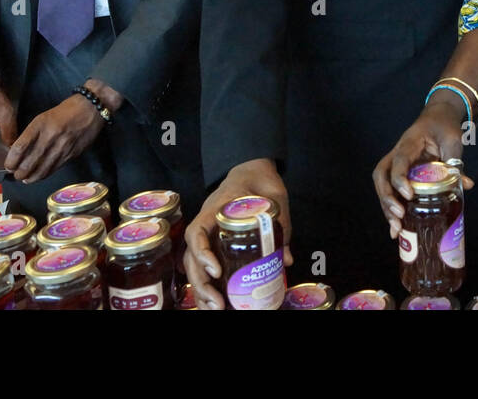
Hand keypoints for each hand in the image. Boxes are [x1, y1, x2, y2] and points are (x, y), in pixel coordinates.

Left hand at [5, 94, 104, 182]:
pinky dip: (44, 175)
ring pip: (42, 169)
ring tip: (25, 179)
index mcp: (40, 124)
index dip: (11, 160)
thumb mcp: (44, 117)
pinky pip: (54, 168)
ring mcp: (62, 146)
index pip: (20, 147)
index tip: (8, 165)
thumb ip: (33, 134)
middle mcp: (50, 136)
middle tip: (15, 175)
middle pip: (29, 162)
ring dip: (31, 177)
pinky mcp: (72, 154)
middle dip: (19, 173)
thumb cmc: (64, 112)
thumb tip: (20, 152)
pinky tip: (39, 176)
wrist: (91, 109)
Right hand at [184, 159, 291, 309]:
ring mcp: (207, 234)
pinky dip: (207, 286)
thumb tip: (287, 260)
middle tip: (218, 304)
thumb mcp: (275, 196)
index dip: (202, 253)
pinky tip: (216, 303)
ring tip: (215, 309)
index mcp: (215, 208)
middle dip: (201, 284)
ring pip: (193, 265)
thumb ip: (281, 224)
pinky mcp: (213, 243)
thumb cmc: (260, 180)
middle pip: (191, 257)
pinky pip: (203, 266)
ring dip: (201, 290)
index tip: (216, 271)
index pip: (197, 232)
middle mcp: (205, 223)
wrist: (251, 168)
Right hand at [372, 96, 474, 241]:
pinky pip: (391, 191)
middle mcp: (397, 153)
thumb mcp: (452, 139)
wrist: (438, 115)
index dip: (400, 179)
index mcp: (409, 143)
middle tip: (399, 215)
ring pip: (382, 185)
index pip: (399, 160)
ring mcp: (396, 163)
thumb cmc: (443, 125)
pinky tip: (396, 228)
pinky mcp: (400, 173)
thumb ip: (455, 160)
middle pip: (381, 175)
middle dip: (387, 197)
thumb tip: (466, 185)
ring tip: (395, 228)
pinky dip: (391, 209)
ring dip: (386, 207)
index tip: (409, 195)